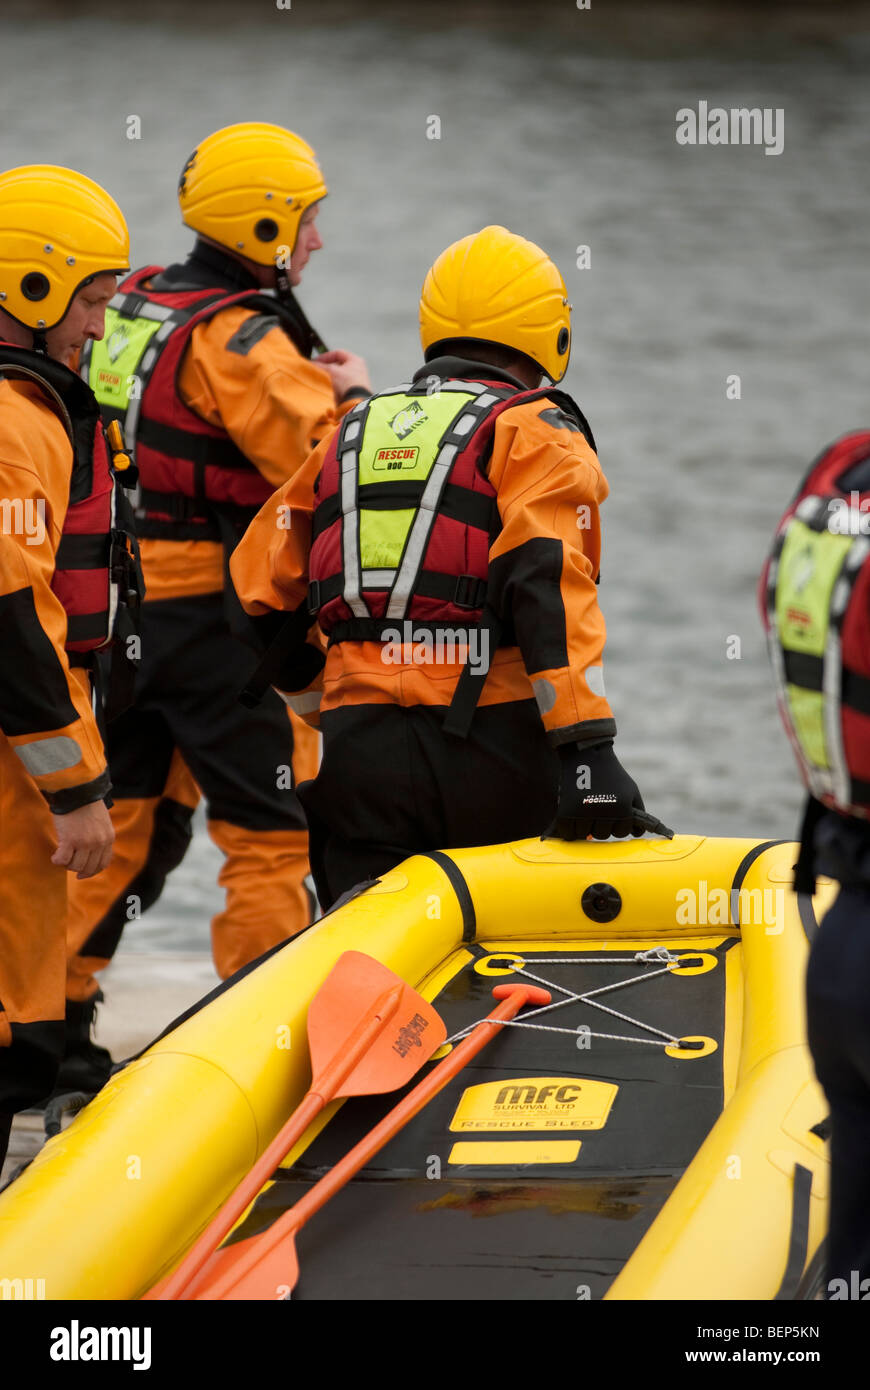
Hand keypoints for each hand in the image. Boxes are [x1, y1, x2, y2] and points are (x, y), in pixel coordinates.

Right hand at [51, 800, 114, 878]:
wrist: (77, 791)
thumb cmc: (86, 804)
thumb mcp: (102, 822)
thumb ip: (100, 837)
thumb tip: (91, 855)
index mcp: (108, 838)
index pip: (103, 863)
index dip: (91, 872)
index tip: (82, 874)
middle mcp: (99, 842)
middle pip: (88, 867)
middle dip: (77, 869)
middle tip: (68, 863)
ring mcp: (85, 843)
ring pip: (75, 866)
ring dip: (66, 864)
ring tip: (62, 854)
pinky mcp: (70, 840)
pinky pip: (62, 860)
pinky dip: (57, 860)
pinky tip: (55, 855)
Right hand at [315, 349, 370, 399]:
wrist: (356, 403)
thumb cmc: (348, 384)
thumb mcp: (331, 371)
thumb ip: (320, 366)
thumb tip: (311, 365)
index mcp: (355, 360)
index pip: (337, 353)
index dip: (325, 356)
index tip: (316, 361)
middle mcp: (358, 369)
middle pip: (338, 365)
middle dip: (326, 367)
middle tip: (317, 371)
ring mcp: (357, 381)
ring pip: (338, 376)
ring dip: (329, 378)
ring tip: (321, 381)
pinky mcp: (353, 391)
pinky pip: (340, 386)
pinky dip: (333, 386)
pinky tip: (327, 389)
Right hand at [546, 740, 673, 839]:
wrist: (586, 755)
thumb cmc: (611, 774)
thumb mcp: (631, 789)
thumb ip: (638, 811)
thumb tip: (637, 833)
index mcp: (622, 809)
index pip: (621, 833)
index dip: (618, 825)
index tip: (612, 815)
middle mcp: (604, 813)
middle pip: (603, 835)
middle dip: (601, 825)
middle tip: (597, 811)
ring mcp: (584, 813)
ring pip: (585, 834)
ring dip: (585, 827)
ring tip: (584, 814)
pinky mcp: (566, 811)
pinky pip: (567, 833)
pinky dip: (569, 830)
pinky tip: (572, 821)